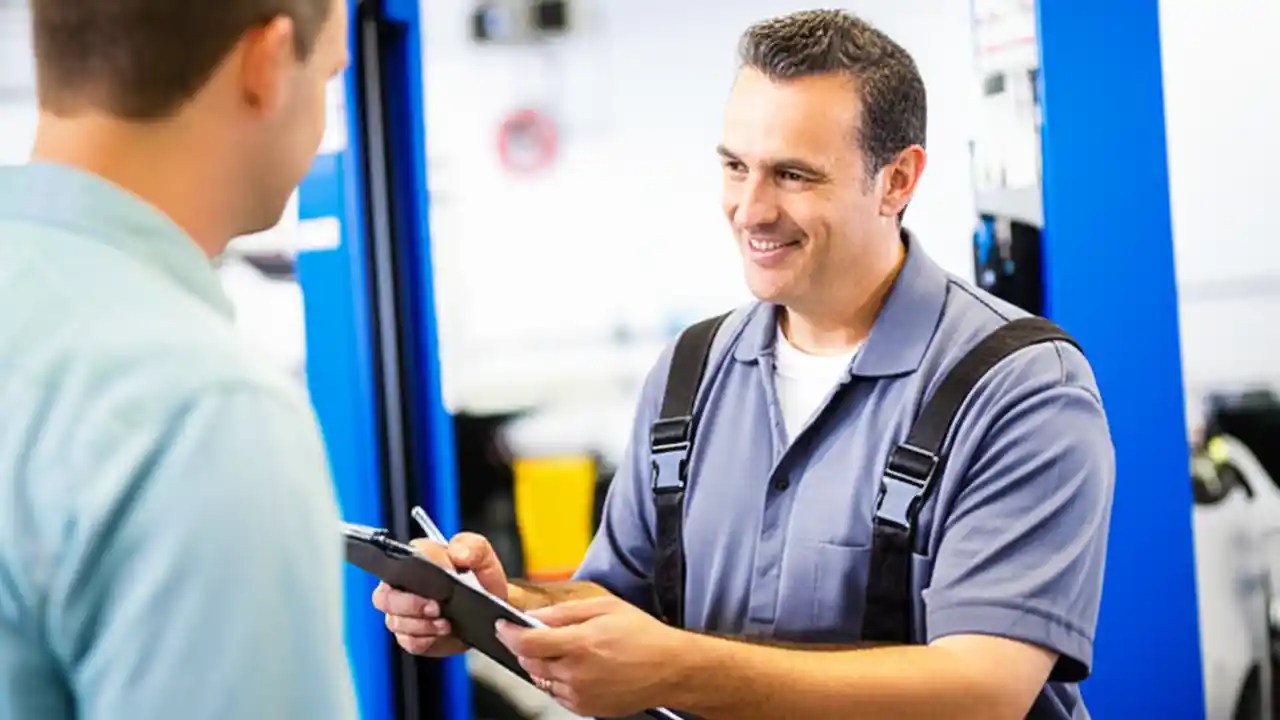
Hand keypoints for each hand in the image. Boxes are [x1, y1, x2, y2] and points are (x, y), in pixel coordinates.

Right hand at [371, 532, 508, 656]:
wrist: (493, 612)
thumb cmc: (483, 582)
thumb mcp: (485, 560)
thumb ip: (474, 548)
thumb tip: (458, 552)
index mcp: (417, 559)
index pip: (399, 561)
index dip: (416, 571)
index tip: (441, 578)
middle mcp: (404, 585)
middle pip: (384, 596)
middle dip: (409, 604)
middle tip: (436, 607)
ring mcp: (405, 612)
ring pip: (394, 622)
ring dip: (421, 625)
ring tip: (446, 623)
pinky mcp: (412, 635)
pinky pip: (408, 641)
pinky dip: (425, 640)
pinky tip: (442, 633)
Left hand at [496, 595, 685, 717]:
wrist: (670, 668)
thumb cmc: (643, 635)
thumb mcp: (605, 607)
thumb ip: (565, 612)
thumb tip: (535, 617)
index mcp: (580, 644)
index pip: (526, 643)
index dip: (509, 633)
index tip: (503, 626)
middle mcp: (576, 672)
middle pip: (529, 663)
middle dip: (526, 648)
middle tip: (537, 635)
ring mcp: (580, 694)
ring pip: (541, 680)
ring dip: (542, 665)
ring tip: (566, 650)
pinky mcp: (586, 708)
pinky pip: (557, 695)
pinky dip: (557, 681)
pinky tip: (576, 668)